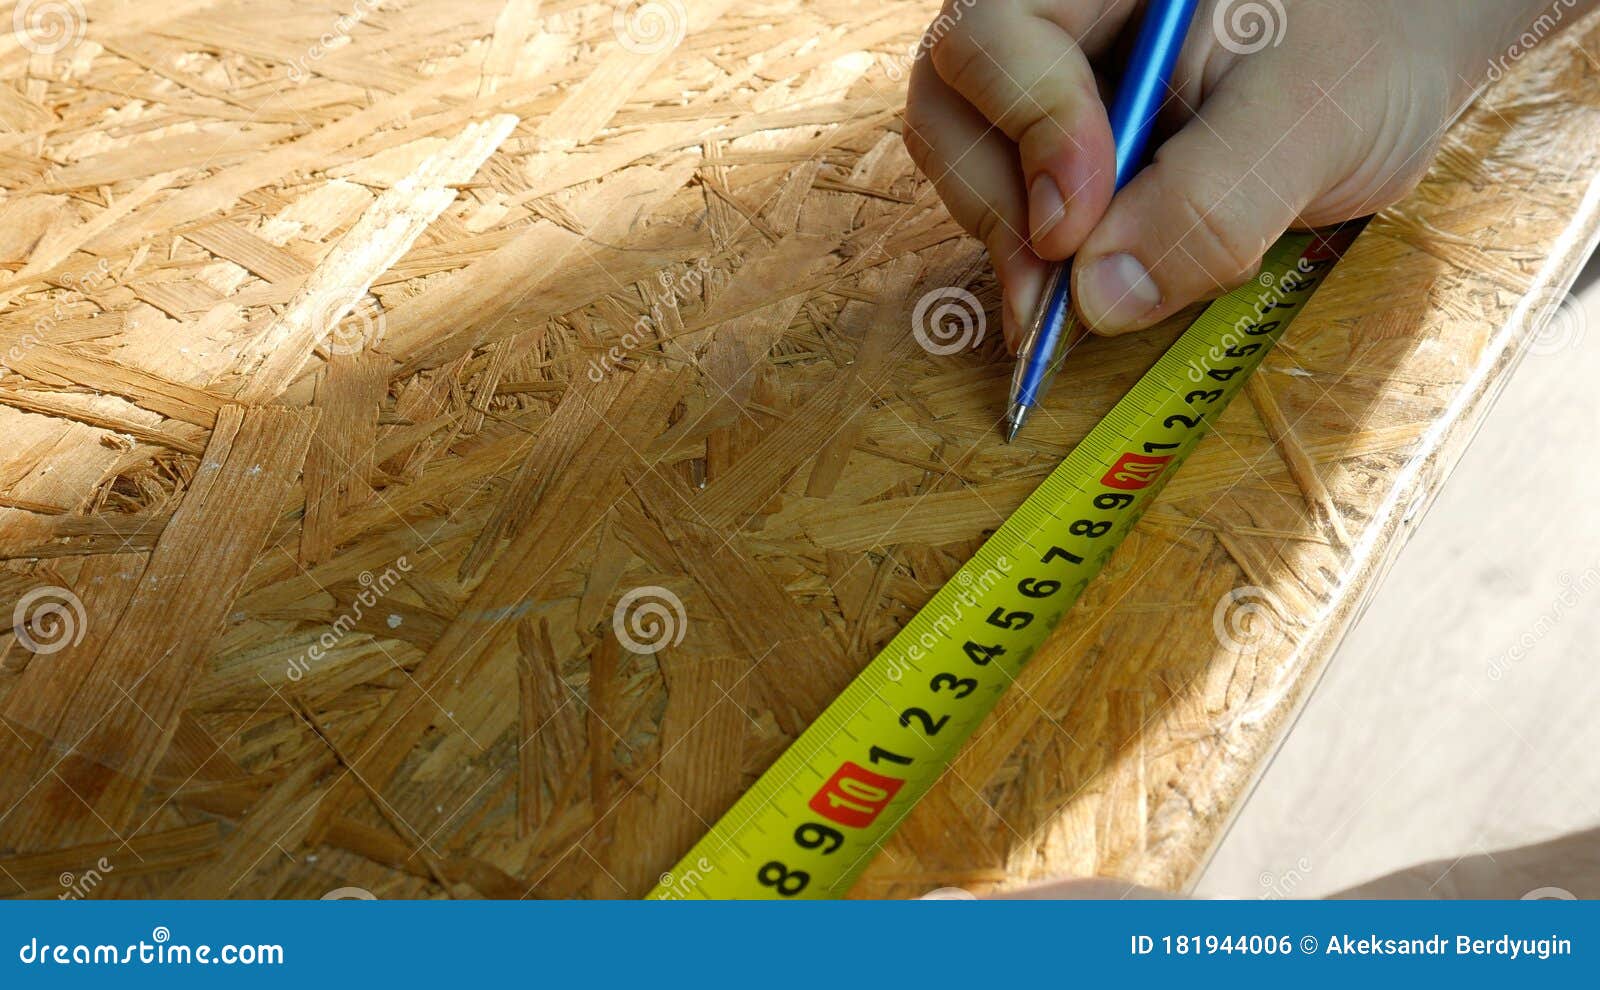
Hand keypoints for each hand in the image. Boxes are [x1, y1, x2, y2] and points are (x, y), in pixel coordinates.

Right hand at [902, 0, 1584, 348]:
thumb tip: (1099, 299)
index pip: (999, 32)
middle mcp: (1056, 15)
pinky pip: (1007, 199)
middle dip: (998, 201)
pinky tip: (1074, 300)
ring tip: (1074, 306)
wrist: (1398, 53)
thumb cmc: (1371, 48)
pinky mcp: (1055, 144)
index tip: (1078, 227)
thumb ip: (1214, 200)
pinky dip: (1033, 261)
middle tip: (1056, 293)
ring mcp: (1046, 77)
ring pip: (965, 154)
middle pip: (952, 96)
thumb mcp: (1315, 119)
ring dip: (1010, 242)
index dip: (1028, 126)